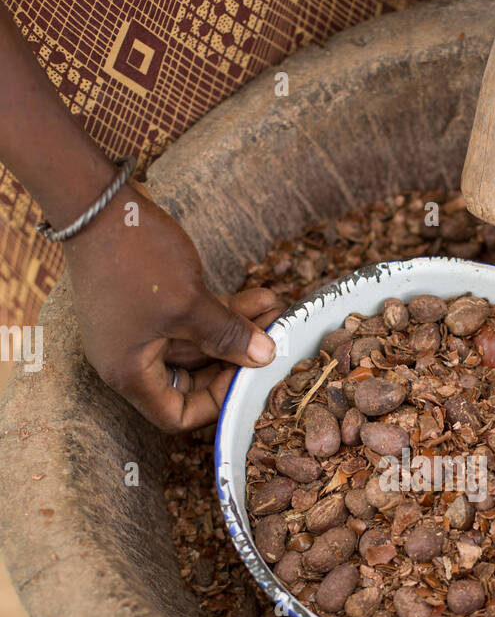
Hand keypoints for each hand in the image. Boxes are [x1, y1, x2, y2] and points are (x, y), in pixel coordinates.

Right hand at [64, 183, 279, 431]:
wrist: (95, 201)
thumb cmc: (134, 257)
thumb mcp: (190, 303)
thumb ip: (228, 335)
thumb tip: (265, 358)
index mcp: (129, 373)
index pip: (177, 415)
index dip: (216, 404)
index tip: (248, 378)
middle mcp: (131, 358)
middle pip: (193, 380)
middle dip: (237, 360)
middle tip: (276, 342)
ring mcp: (140, 330)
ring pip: (199, 344)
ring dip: (237, 330)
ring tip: (276, 311)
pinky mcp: (150, 305)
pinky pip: (192, 320)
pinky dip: (222, 312)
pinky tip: (260, 296)